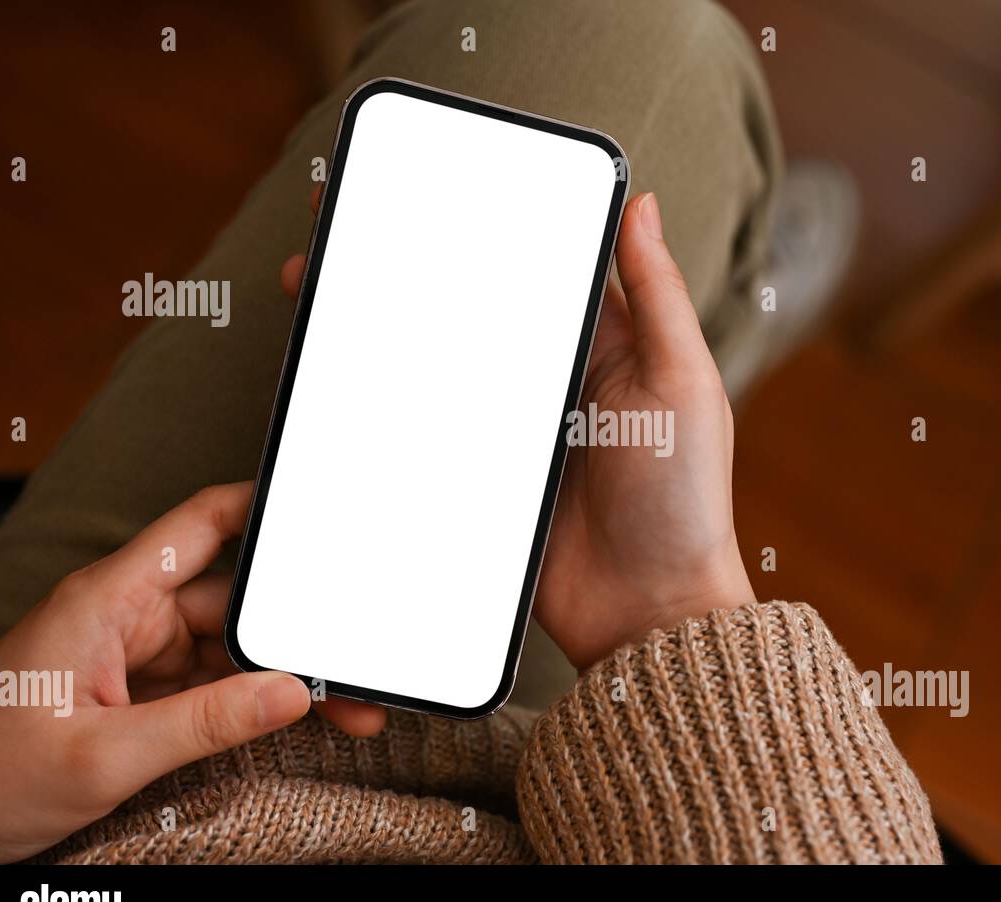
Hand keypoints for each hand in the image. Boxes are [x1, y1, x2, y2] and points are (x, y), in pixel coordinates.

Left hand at [0, 482, 379, 863]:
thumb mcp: (102, 757)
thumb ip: (203, 723)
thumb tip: (290, 694)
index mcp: (109, 600)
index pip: (202, 524)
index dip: (265, 505)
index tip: (325, 508)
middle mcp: (126, 617)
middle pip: (233, 602)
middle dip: (295, 632)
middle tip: (349, 662)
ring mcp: (132, 656)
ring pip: (229, 650)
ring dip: (280, 677)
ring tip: (342, 706)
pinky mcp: (137, 693)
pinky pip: (209, 686)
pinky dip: (251, 703)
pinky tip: (293, 717)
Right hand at [280, 190, 753, 672]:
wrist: (649, 614)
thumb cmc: (684, 500)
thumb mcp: (681, 383)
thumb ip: (658, 294)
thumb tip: (644, 201)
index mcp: (603, 344)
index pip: (535, 266)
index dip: (484, 227)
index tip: (427, 189)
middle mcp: (551, 380)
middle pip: (470, 313)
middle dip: (410, 273)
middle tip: (341, 237)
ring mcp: (510, 433)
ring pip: (438, 369)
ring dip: (382, 333)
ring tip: (316, 292)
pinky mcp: (479, 482)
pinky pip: (426, 436)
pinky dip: (387, 410)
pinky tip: (337, 379)